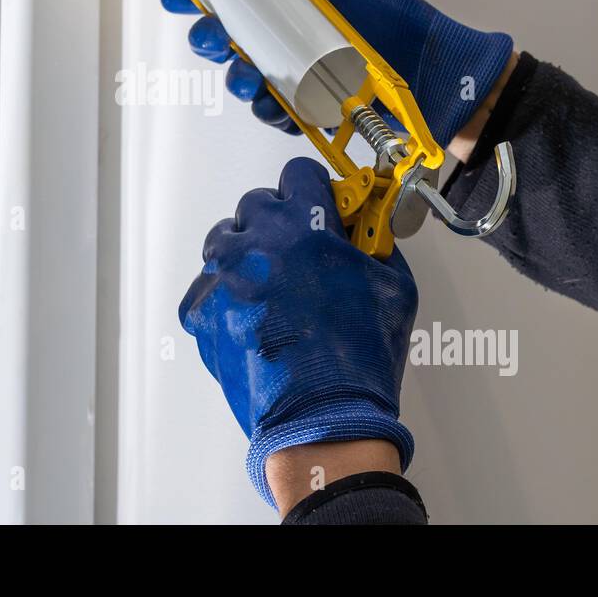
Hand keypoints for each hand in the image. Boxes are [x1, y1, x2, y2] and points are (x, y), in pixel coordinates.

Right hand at [160, 0, 512, 148]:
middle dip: (205, 38)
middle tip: (211, 33)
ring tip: (246, 70)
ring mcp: (288, 75)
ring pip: (241, 79)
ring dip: (234, 77)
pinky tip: (275, 98)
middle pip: (221, 40)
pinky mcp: (304, 109)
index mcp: (275, 0)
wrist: (431, 61)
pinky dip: (269, 107)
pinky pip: (273, 112)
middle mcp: (276, 38)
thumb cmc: (384, 8)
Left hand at [179, 156, 418, 508]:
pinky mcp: (203, 311)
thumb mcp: (394, 286)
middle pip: (257, 204)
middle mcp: (257, 243)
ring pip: (224, 240)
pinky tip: (251, 314)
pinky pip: (206, 286)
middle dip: (279, 221)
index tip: (320, 204)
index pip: (298, 175)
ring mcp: (224, 277)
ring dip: (246, 252)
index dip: (313, 190)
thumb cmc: (358, 359)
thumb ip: (375, 243)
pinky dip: (225, 294)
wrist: (321, 422)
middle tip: (299, 250)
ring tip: (271, 284)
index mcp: (305, 226)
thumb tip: (366, 228)